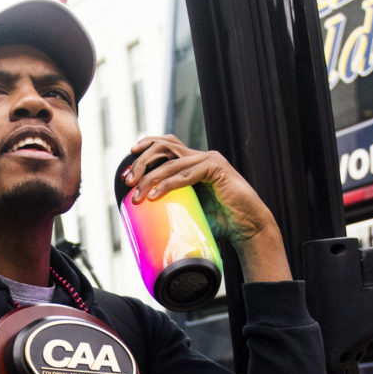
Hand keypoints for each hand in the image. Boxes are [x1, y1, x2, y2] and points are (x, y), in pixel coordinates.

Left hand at [121, 135, 290, 281]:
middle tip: (128, 181)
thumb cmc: (219, 222)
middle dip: (142, 162)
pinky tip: (154, 196)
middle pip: (164, 147)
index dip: (144, 150)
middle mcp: (200, 157)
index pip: (165, 145)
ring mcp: (209, 160)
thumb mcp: (188, 209)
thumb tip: (146, 215)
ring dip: (151, 177)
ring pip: (171, 161)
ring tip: (138, 195)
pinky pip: (186, 174)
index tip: (127, 168)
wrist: (246, 228)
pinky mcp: (216, 169)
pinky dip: (168, 185)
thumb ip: (171, 204)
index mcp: (192, 163)